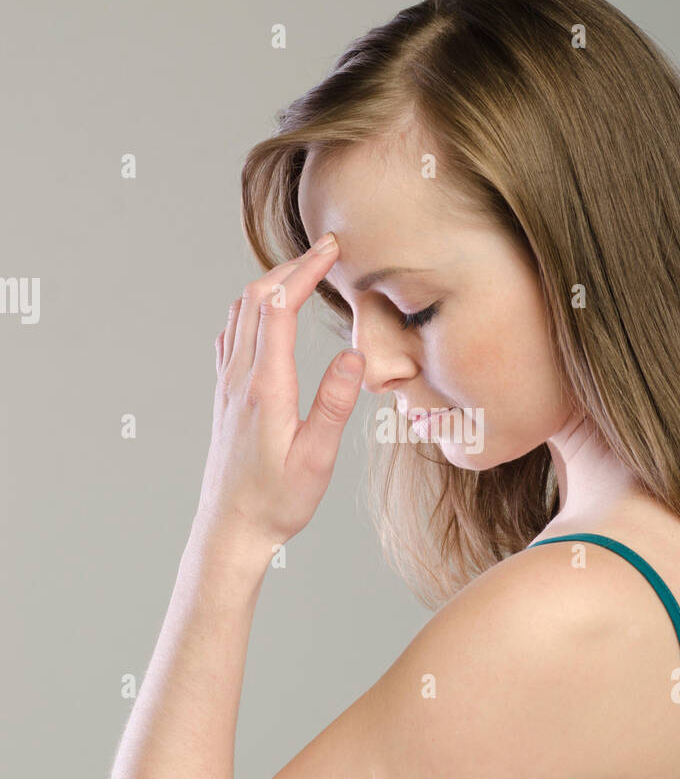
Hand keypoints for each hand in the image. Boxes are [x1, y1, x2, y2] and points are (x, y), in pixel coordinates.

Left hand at [197, 233, 364, 551]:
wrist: (231, 528)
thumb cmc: (277, 500)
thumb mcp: (316, 458)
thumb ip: (333, 405)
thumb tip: (354, 356)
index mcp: (265, 386)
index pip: (279, 307)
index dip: (305, 272)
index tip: (331, 250)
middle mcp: (240, 378)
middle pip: (254, 299)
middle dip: (290, 267)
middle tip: (325, 250)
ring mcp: (227, 385)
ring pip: (239, 314)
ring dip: (269, 284)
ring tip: (302, 273)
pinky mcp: (225, 396)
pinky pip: (231, 335)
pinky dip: (252, 309)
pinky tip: (266, 315)